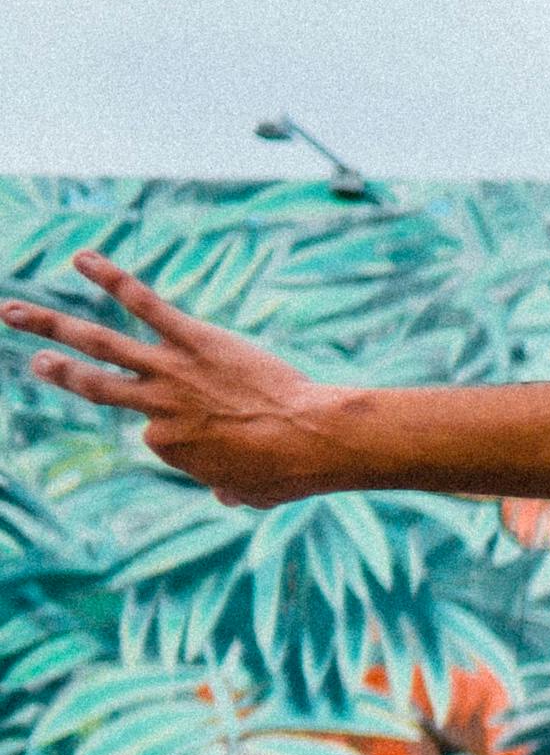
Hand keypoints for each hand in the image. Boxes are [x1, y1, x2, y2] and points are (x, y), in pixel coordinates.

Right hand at [5, 253, 343, 505]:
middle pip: (94, 385)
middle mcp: (157, 407)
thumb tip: (228, 496)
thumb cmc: (291, 471)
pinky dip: (112, 279)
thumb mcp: (253, 492)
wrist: (314, 438)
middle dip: (59, 371)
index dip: (191, 433)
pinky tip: (83, 258)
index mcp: (168, 446)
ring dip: (50, 325)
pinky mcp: (193, 339)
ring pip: (99, 344)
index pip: (158, 433)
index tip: (233, 436)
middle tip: (34, 361)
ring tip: (10, 310)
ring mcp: (171, 371)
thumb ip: (230, 489)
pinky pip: (144, 304)